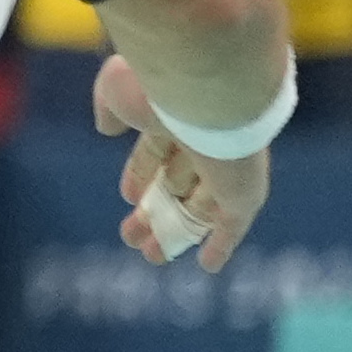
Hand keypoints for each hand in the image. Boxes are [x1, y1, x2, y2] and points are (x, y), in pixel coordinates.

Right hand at [94, 53, 273, 271]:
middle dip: (156, 208)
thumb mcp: (116, 91)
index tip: (129, 197)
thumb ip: (110, 109)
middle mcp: (207, 138)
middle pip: (181, 181)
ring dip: (176, 230)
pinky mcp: (245, 190)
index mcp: (179, 113)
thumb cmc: (157, 85)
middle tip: (133, 234)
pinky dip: (221, 244)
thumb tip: (107, 128)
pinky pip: (233, 223)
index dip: (143, 173)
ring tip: (150, 255)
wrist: (207, 86)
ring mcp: (229, 166)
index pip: (160, 148)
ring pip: (201, 206)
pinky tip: (207, 265)